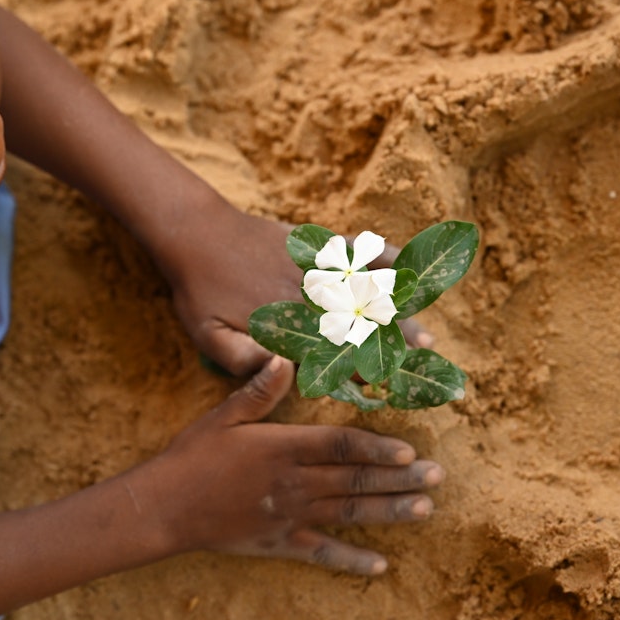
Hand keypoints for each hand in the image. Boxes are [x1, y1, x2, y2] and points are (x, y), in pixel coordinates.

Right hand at [139, 356, 443, 574]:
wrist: (166, 507)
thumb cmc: (192, 456)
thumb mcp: (223, 416)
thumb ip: (258, 391)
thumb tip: (286, 359)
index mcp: (282, 447)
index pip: (339, 446)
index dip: (376, 447)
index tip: (408, 450)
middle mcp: (293, 483)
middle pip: (355, 480)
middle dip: (399, 479)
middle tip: (437, 477)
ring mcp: (289, 516)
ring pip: (349, 513)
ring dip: (389, 512)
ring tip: (425, 510)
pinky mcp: (280, 542)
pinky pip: (322, 553)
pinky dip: (352, 561)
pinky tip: (381, 565)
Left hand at [162, 200, 432, 376]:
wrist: (195, 234)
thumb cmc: (200, 292)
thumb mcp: (209, 335)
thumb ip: (244, 359)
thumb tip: (285, 371)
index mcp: (284, 322)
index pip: (330, 351)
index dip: (359, 368)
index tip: (385, 384)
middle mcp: (304, 295)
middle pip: (357, 323)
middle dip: (392, 343)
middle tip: (424, 360)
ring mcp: (311, 268)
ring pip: (363, 293)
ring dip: (395, 312)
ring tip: (424, 332)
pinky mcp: (312, 245)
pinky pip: (353, 250)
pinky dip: (380, 255)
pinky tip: (405, 263)